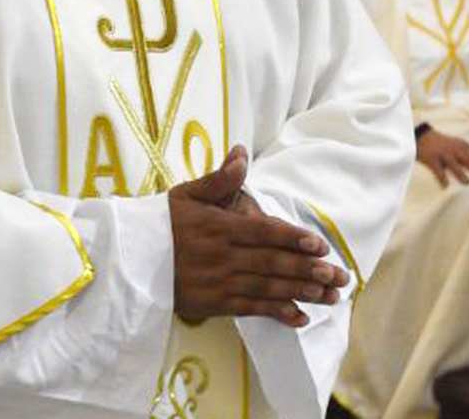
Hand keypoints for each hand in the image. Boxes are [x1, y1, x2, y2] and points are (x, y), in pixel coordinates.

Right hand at [168, 146, 348, 327]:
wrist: (130, 260)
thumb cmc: (163, 223)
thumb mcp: (187, 194)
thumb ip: (220, 178)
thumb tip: (242, 152)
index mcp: (219, 227)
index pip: (263, 232)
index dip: (292, 239)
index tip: (319, 245)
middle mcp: (223, 256)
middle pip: (272, 264)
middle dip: (308, 271)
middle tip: (339, 276)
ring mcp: (219, 283)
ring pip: (267, 289)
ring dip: (301, 293)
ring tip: (330, 296)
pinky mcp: (215, 304)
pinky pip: (251, 310)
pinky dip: (277, 314)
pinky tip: (301, 317)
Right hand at [416, 129, 468, 187]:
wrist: (422, 136)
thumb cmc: (442, 142)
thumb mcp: (457, 143)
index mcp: (459, 144)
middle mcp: (452, 148)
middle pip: (466, 158)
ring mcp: (442, 153)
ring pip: (453, 163)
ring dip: (460, 173)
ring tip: (467, 182)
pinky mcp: (431, 159)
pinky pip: (437, 169)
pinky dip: (442, 177)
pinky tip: (445, 185)